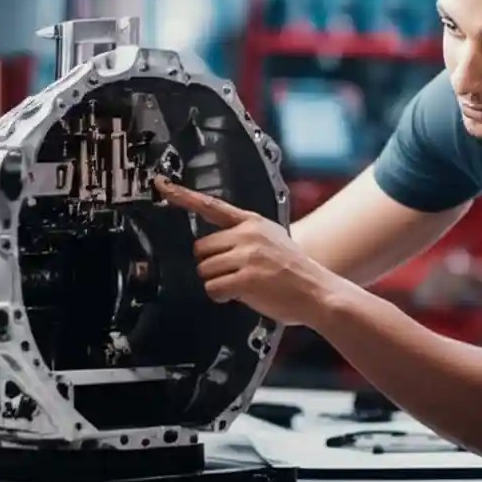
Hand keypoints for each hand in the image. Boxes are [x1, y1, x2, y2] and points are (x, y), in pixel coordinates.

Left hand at [153, 176, 343, 327]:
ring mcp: (248, 255)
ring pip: (205, 270)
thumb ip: (245, 235)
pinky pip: (214, 288)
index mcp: (252, 222)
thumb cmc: (294, 271)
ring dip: (218, 282)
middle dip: (211, 264)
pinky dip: (222, 296)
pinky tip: (241, 295)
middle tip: (233, 274)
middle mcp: (248, 234)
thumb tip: (216, 245)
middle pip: (201, 248)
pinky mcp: (247, 278)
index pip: (211, 205)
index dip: (183, 196)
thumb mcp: (272, 238)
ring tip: (242, 285)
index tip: (162, 185)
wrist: (318, 292)